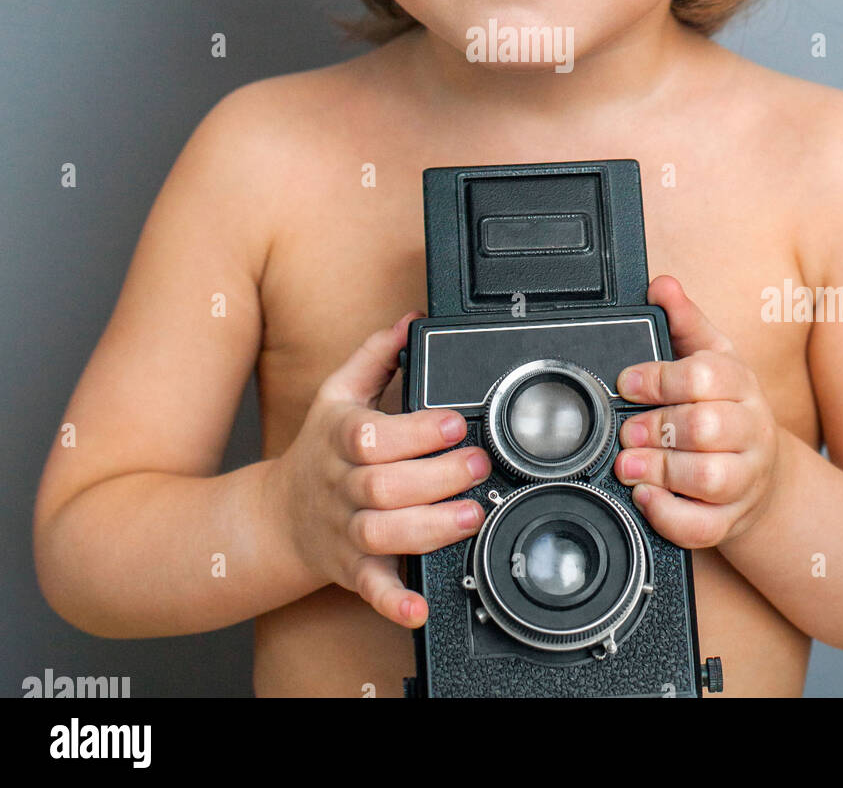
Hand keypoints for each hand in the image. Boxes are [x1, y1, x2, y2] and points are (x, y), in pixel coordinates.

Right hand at [269, 310, 489, 628]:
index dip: (416, 431)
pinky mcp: (353, 569)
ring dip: (430, 528)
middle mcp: (341, 486)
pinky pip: (371, 589)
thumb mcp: (338, 394)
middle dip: (437, 477)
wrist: (278, 517)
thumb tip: (412, 322)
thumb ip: (376, 355)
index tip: (455, 423)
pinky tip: (417, 606)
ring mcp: (345, 530)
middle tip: (478, 466)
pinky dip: (394, 601)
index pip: (372, 436)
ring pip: (381, 534)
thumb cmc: (319, 449)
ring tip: (472, 516)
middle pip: (383, 486)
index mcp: (340, 438)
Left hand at [613, 275, 779, 548]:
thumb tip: (661, 284)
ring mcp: (745, 478)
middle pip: (706, 428)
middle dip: (656, 428)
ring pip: (708, 479)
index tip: (626, 383)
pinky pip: (704, 527)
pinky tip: (646, 498)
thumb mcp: (713, 357)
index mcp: (741, 384)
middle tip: (623, 430)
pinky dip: (670, 516)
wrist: (766, 473)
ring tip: (627, 464)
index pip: (704, 376)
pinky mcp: (732, 519)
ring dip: (660, 471)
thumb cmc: (729, 408)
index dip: (659, 378)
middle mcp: (750, 430)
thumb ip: (684, 320)